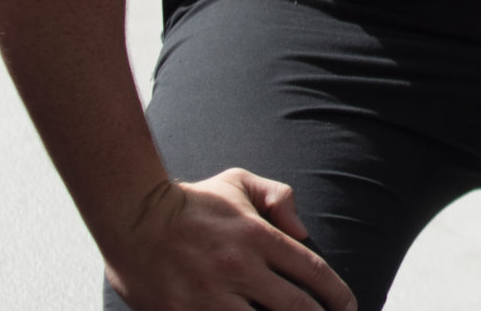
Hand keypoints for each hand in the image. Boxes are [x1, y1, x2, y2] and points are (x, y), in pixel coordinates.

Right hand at [104, 169, 356, 310]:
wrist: (132, 216)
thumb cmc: (192, 201)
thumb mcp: (240, 183)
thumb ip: (279, 198)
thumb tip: (304, 231)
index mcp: (258, 237)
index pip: (312, 271)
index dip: (337, 294)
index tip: (349, 307)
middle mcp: (239, 269)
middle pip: (295, 306)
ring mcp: (209, 296)